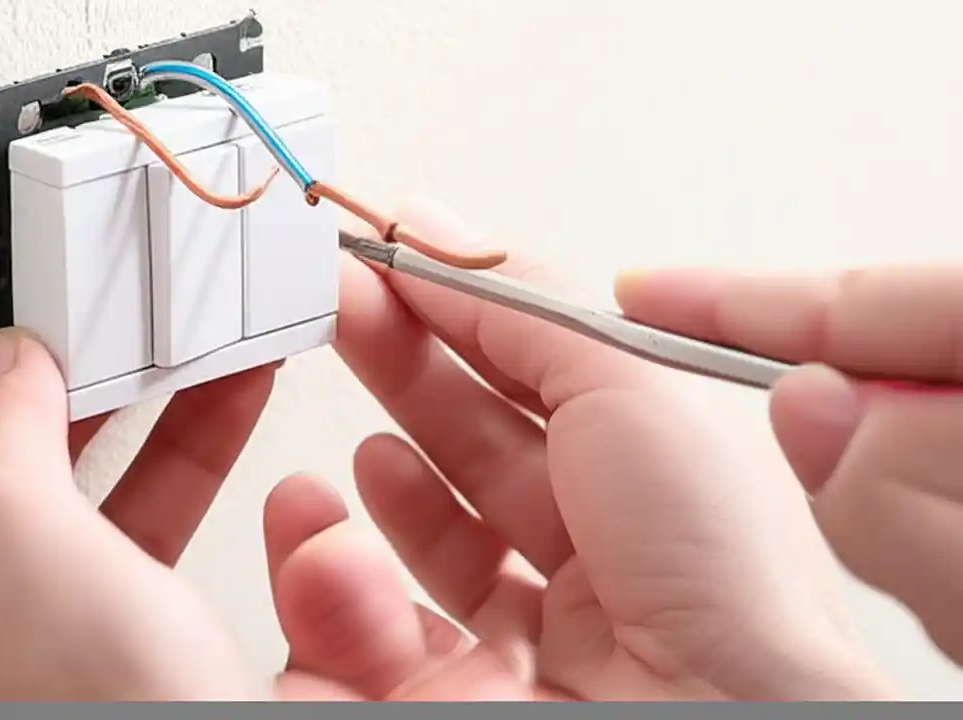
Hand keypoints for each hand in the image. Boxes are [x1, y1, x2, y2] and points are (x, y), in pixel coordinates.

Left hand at [0, 329, 277, 699]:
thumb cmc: (96, 713)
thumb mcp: (23, 537)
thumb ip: (7, 436)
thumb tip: (7, 365)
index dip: (7, 415)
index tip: (62, 357)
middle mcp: (2, 680)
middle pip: (55, 514)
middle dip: (121, 423)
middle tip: (158, 358)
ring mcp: (98, 691)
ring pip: (138, 547)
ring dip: (189, 459)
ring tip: (232, 386)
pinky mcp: (182, 695)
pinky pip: (201, 588)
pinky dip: (240, 532)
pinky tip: (273, 499)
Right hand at [260, 199, 894, 699]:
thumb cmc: (715, 573)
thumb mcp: (627, 388)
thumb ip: (522, 309)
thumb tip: (436, 228)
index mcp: (655, 478)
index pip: (544, 375)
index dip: (463, 308)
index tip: (389, 252)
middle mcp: (604, 550)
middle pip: (485, 438)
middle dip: (405, 352)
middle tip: (337, 291)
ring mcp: (544, 625)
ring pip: (444, 527)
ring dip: (386, 440)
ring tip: (344, 371)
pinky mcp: (481, 688)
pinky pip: (404, 617)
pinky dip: (365, 549)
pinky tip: (352, 486)